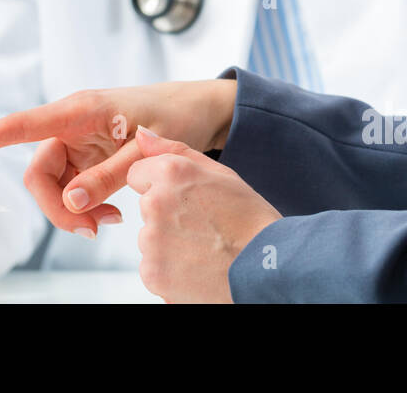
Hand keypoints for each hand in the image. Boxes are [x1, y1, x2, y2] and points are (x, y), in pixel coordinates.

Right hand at [0, 79, 236, 236]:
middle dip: (57, 206)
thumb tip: (71, 203)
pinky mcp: (88, 157)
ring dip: (74, 210)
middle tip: (91, 230)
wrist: (197, 112)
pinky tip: (112, 213)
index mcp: (78, 111)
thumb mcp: (145, 150)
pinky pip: (72, 187)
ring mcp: (78, 143)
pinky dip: (86, 206)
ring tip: (111, 220)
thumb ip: (107, 177)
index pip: (20, 126)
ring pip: (54, 185)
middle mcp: (70, 125)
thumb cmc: (173, 117)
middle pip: (38, 173)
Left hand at [128, 126, 281, 302]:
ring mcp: (152, 240)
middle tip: (203, 228)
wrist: (269, 269)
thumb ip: (173, 150)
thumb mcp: (219, 173)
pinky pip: (154, 268)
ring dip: (169, 246)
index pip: (137, 174)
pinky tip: (198, 269)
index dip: (160, 186)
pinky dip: (170, 272)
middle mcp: (156, 203)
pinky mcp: (153, 273)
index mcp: (171, 173)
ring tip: (205, 251)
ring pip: (150, 240)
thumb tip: (141, 134)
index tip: (184, 200)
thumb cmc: (250, 220)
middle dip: (167, 217)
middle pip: (147, 208)